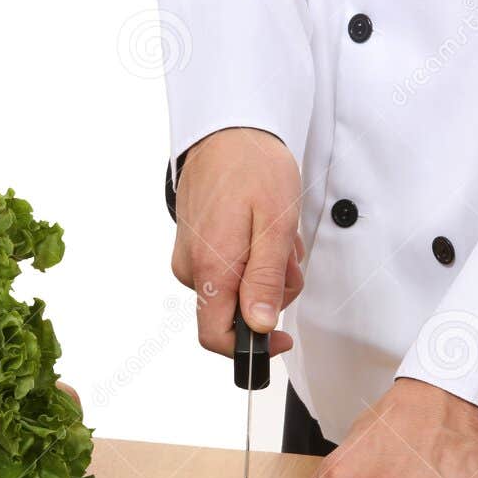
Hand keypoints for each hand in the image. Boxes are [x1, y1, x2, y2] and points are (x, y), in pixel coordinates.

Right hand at [170, 128, 302, 356]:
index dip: (250, 348)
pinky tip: (260, 230)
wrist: (227, 129)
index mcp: (212, 268)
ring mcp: (190, 257)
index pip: (216, 336)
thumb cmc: (252, 168)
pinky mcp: (194, 246)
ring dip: (265, 273)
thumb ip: (265, 280)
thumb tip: (259, 325)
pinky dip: (251, 258)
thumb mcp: (274, 225)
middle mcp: (193, 268)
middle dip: (269, 294)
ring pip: (234, 290)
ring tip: (275, 234)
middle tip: (287, 257)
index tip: (279, 338)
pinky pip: (226, 269)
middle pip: (234, 313)